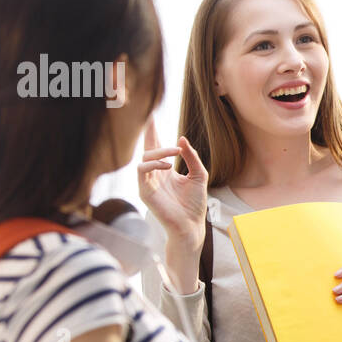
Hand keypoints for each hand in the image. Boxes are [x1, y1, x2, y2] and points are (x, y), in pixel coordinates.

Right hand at [137, 120, 208, 247]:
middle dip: (149, 134)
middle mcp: (155, 174)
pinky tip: (168, 166)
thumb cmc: (195, 203)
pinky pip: (142, 171)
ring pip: (145, 158)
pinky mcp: (145, 191)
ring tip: (175, 152)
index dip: (153, 133)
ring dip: (159, 151)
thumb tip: (182, 138)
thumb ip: (192, 157)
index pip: (157, 148)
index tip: (151, 116)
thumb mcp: (199, 175)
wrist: (191, 225)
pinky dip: (153, 164)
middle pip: (147, 149)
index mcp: (166, 170)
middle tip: (152, 120)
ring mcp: (148, 182)